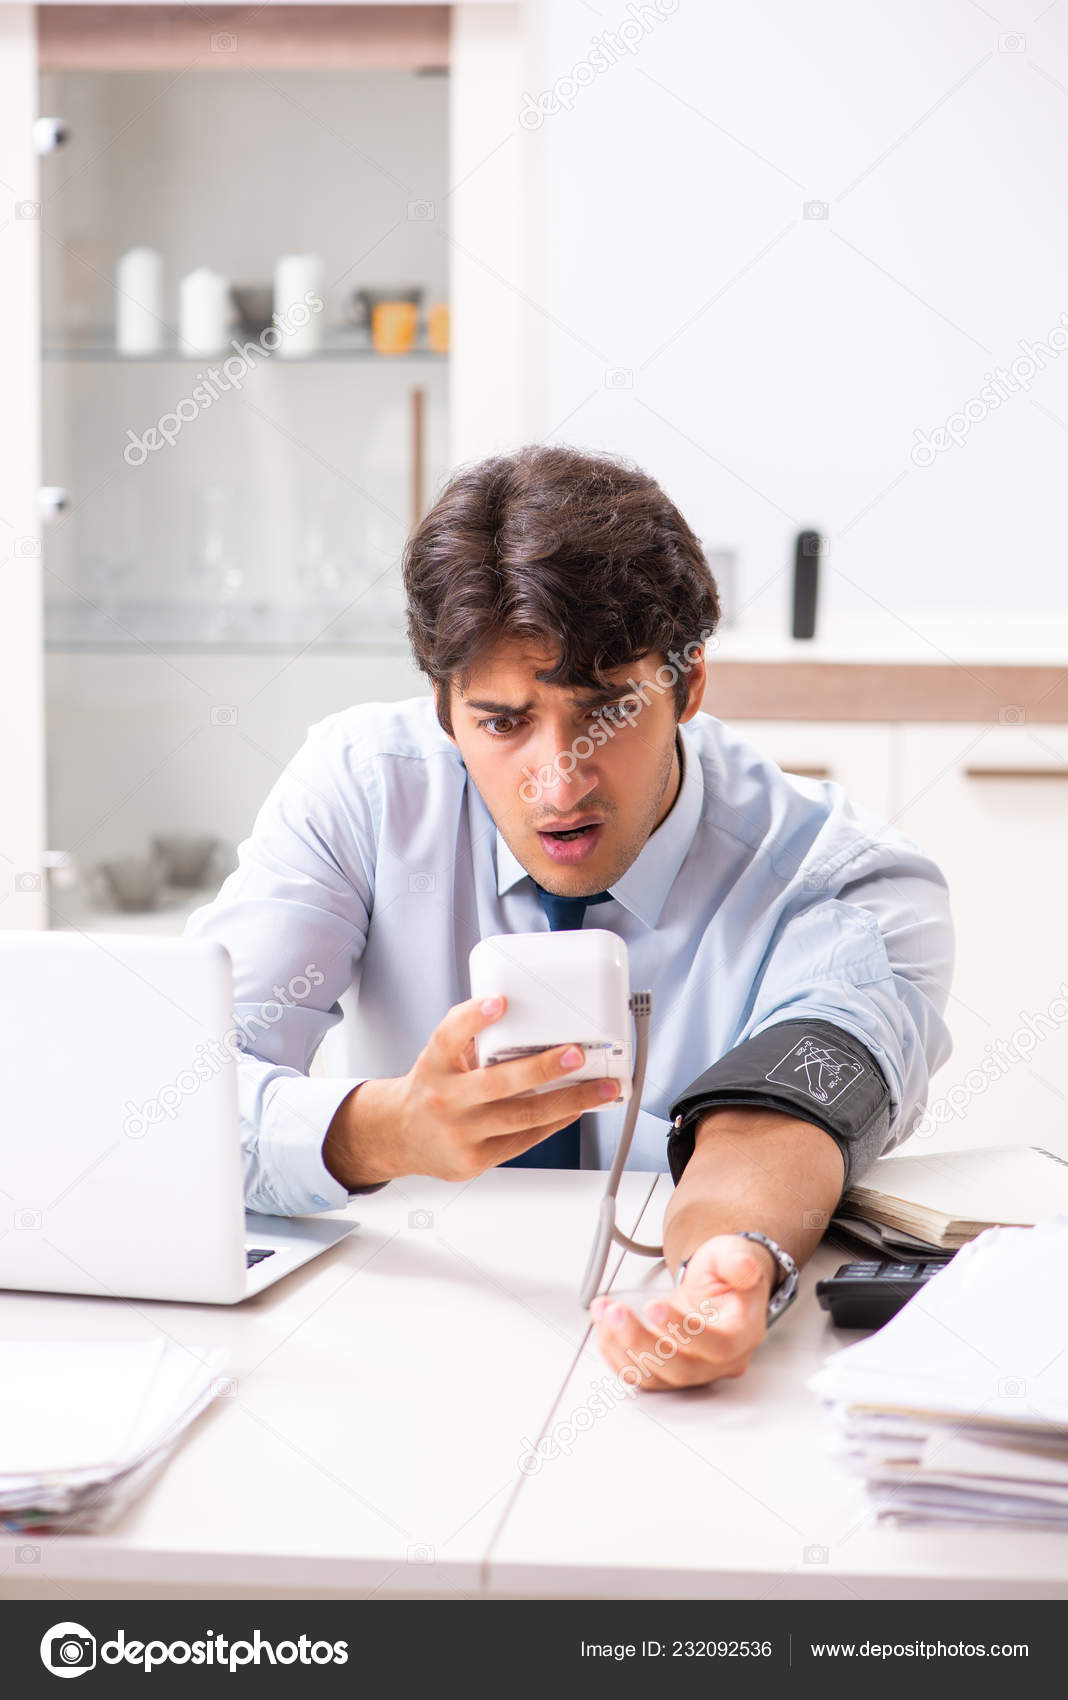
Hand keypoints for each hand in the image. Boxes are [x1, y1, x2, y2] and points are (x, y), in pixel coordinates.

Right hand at [323, 994, 620, 1184]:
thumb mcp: (442, 1057)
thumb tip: (528, 1014)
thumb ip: (475, 1038)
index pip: (449, 1035)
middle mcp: (444, 1099)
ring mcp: (460, 1133)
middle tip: (577, 1054)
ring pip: (522, 1116)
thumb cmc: (433, 1090)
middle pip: (497, 1083)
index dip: (473, 1017)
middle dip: (543, 1067)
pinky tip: (576, 1108)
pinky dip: (555, 1122)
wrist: (402, 1137)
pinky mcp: (475, 1160)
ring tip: (601, 1088)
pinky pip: (524, 1139)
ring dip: (569, 1100)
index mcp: (434, 1064)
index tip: (500, 1002)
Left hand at [588, 1235, 775, 1390]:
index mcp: (742, 1335)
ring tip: (603, 1313)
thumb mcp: (734, 1254)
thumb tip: (744, 1267)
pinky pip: (640, 1375)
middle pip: (680, 1368)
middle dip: (640, 1341)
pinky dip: (617, 1354)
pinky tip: (604, 1328)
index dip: (683, 1331)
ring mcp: (694, 1371)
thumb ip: (737, 1259)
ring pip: (655, 1376)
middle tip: (615, 1312)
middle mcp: (720, 1362)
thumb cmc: (726, 1273)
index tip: (652, 1306)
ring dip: (622, 1347)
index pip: (717, 1346)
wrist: (718, 1286)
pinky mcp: (669, 1372)